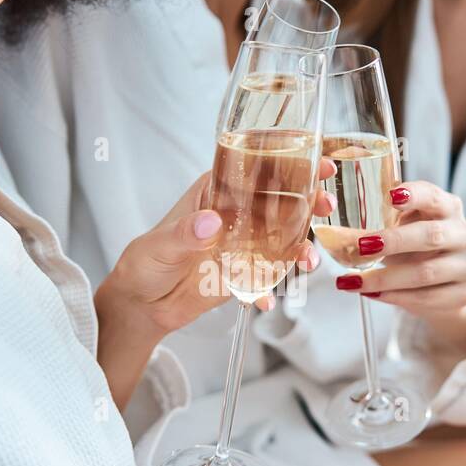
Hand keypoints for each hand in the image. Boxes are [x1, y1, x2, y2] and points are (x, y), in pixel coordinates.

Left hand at [94, 160, 335, 407]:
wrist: (140, 305)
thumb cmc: (144, 263)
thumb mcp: (161, 244)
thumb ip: (185, 233)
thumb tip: (211, 222)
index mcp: (214, 193)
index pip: (255, 168)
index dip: (287, 161)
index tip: (314, 162)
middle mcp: (233, 215)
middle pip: (279, 201)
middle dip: (307, 201)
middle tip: (325, 205)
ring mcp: (241, 245)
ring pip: (281, 238)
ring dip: (300, 246)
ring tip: (307, 260)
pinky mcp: (242, 275)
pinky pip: (266, 278)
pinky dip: (272, 287)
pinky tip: (267, 300)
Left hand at [333, 180, 465, 355]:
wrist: (449, 284)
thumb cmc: (420, 248)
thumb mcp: (407, 227)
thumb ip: (387, 222)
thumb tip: (341, 235)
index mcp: (449, 208)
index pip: (434, 196)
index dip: (414, 195)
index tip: (391, 196)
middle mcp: (464, 234)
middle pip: (431, 235)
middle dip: (393, 241)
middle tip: (361, 246)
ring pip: (425, 272)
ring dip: (384, 278)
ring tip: (352, 281)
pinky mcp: (463, 295)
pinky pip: (426, 297)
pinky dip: (394, 297)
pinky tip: (372, 294)